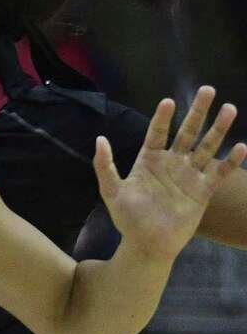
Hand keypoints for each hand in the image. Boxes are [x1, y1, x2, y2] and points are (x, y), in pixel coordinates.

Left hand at [96, 85, 246, 260]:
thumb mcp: (111, 191)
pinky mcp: (203, 191)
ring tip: (229, 108)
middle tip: (207, 89)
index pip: (158, 131)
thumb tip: (100, 139)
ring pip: (207, 146)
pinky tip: (241, 146)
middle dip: (198, 111)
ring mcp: (189, 175)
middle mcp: (172, 162)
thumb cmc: (128, 217)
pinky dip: (230, 160)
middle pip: (187, 131)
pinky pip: (219, 172)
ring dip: (219, 128)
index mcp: (150, 158)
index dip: (163, 117)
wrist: (148, 244)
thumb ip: (105, 166)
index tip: (169, 102)